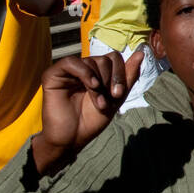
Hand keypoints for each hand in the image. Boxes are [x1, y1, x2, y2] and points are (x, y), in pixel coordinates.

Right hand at [34, 50, 143, 173]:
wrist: (72, 139)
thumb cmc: (92, 120)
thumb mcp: (116, 98)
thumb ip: (128, 76)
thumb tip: (141, 53)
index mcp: (97, 73)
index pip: (113, 58)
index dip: (120, 72)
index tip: (118, 94)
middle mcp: (83, 69)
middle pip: (105, 59)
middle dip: (111, 79)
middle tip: (109, 98)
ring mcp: (68, 72)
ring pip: (91, 60)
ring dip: (99, 82)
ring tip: (98, 101)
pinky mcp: (53, 75)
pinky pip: (70, 62)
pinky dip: (85, 72)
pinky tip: (91, 85)